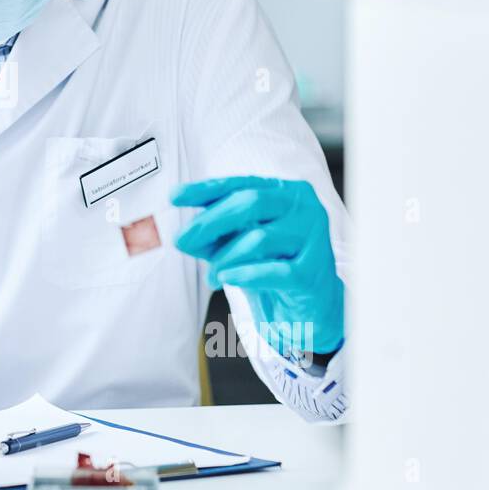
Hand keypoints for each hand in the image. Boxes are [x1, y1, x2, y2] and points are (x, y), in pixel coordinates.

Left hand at [172, 176, 343, 357]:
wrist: (310, 306)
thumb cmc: (272, 264)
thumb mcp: (238, 244)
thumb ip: (215, 235)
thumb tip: (184, 236)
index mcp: (285, 192)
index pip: (241, 183)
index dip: (206, 189)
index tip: (174, 196)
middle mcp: (304, 208)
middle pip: (250, 203)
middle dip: (210, 221)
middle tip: (181, 240)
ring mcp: (314, 239)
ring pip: (260, 238)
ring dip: (225, 256)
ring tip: (210, 275)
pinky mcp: (313, 273)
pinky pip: (274, 271)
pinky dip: (244, 274)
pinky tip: (226, 278)